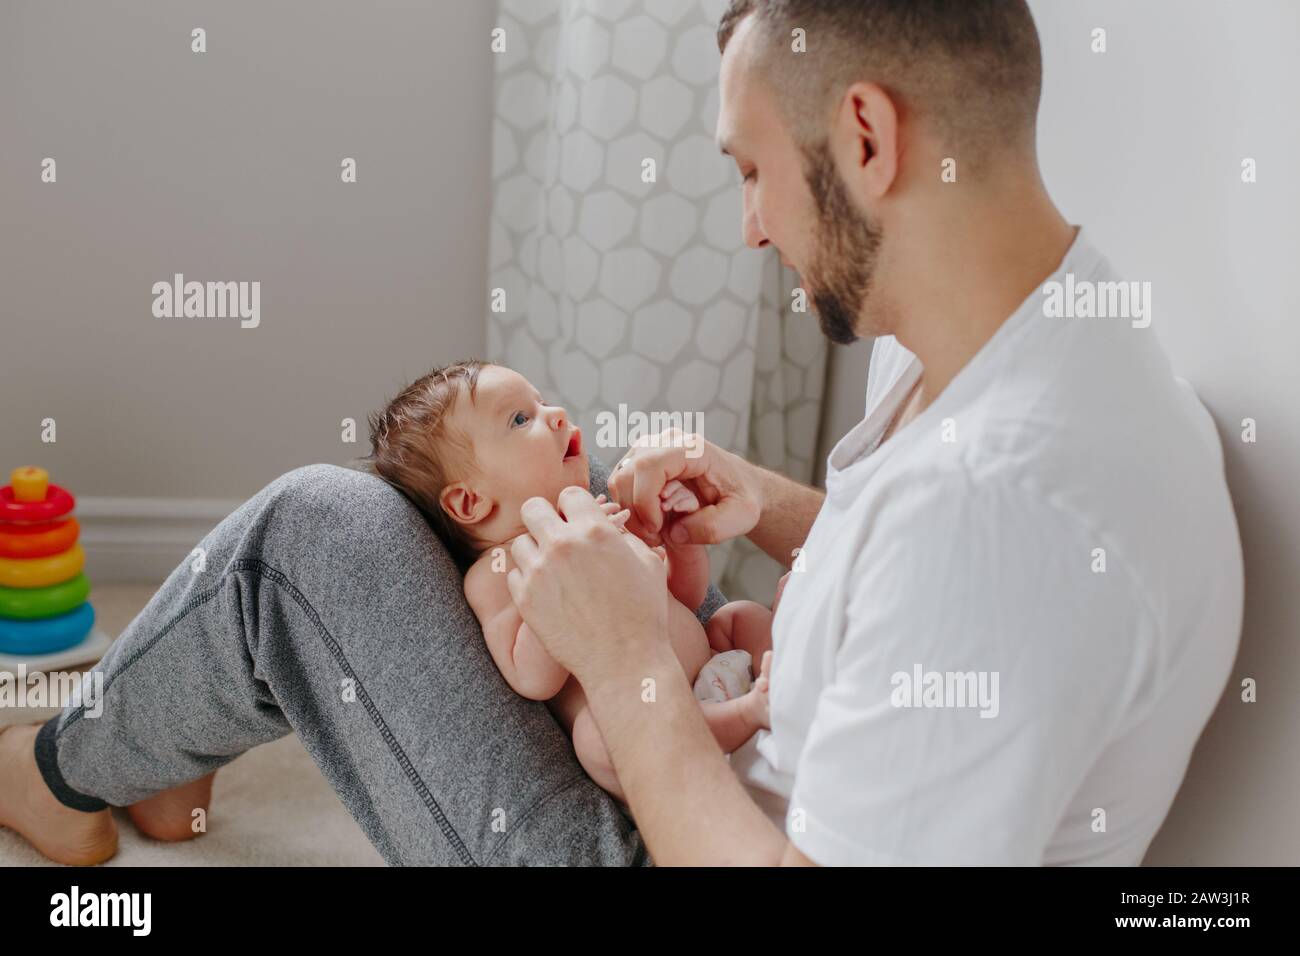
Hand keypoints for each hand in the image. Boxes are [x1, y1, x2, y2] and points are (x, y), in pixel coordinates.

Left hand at [508, 486, 670, 681]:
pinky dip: (527, 578)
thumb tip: (610, 525)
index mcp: (595, 530)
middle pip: (532, 507)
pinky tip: (547, 590)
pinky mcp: (524, 599)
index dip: (573, 507)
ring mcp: (539, 571)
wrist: (625, 661)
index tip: (576, 521)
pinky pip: (513, 573)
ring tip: (551, 568)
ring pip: (519, 542)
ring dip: (534, 551)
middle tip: (554, 536)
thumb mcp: (648, 563)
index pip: (568, 494)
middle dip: (543, 518)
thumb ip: (624, 536)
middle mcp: (563, 545)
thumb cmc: (644, 613)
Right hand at [608, 429, 761, 547]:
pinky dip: (630, 508)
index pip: (649, 466)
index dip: (645, 501)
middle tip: (657, 537)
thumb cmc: (742, 499)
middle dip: (636, 512)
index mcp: (692, 448)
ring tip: (657, 532)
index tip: (659, 529)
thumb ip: (712, 528)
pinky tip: (653, 522)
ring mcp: (650, 448)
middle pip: (627, 473)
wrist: (740, 487)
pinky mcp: (641, 461)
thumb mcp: (741, 517)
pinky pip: (621, 484)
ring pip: (619, 479)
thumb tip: (674, 532)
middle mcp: (666, 441)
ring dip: (631, 512)